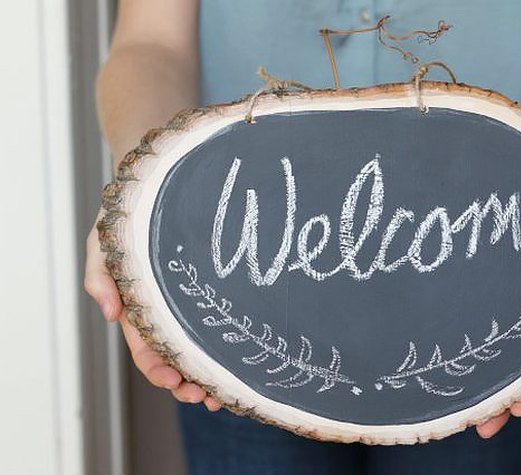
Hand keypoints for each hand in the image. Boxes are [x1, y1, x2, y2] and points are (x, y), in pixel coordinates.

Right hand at [84, 213, 221, 411]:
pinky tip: (238, 366)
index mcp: (137, 312)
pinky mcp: (207, 297)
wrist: (158, 194)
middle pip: (175, 361)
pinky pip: (215, 330)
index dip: (159, 371)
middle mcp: (164, 318)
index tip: (174, 382)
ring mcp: (187, 310)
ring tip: (223, 395)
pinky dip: (224, 352)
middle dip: (186, 384)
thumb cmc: (127, 221)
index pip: (146, 351)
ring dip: (207, 377)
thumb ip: (100, 278)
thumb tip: (109, 314)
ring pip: (198, 353)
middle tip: (205, 397)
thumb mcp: (103, 246)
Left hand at [476, 250, 520, 437]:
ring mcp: (511, 314)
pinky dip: (474, 354)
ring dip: (488, 388)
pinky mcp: (488, 297)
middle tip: (486, 425)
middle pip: (520, 373)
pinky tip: (456, 371)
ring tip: (470, 412)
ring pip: (501, 358)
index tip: (518, 411)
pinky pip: (485, 331)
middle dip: (506, 403)